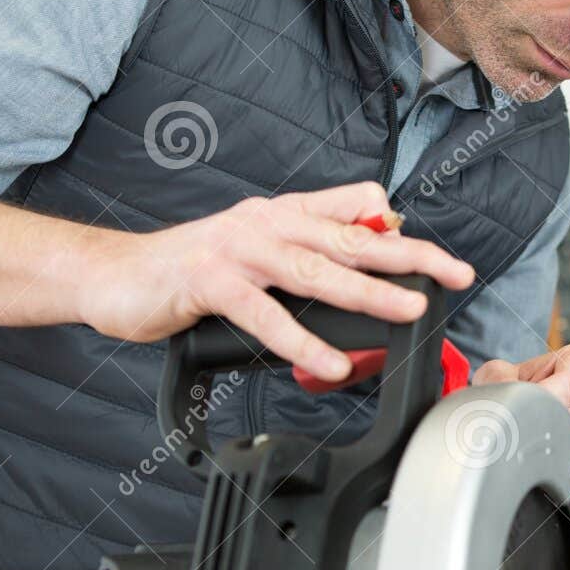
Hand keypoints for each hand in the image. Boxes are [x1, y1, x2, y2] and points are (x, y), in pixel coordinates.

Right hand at [81, 181, 474, 383]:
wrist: (113, 276)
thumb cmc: (189, 270)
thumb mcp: (257, 251)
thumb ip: (305, 253)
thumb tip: (360, 262)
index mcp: (284, 213)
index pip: (356, 207)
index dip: (398, 229)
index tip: (435, 259)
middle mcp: (268, 222)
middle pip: (352, 236)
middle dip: (410, 256)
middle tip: (455, 273)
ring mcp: (238, 249)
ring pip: (316, 270)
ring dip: (368, 292)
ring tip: (410, 310)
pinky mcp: (208, 281)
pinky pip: (263, 314)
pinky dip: (299, 340)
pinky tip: (330, 362)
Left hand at [472, 344, 569, 492]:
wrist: (538, 410)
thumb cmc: (527, 389)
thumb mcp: (506, 374)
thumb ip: (500, 379)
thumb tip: (501, 397)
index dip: (546, 398)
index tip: (525, 410)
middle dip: (542, 427)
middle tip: (518, 431)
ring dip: (549, 452)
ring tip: (531, 445)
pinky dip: (562, 475)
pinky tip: (547, 465)